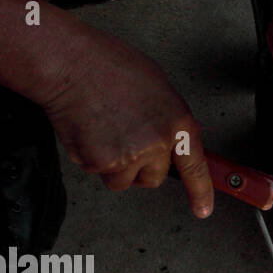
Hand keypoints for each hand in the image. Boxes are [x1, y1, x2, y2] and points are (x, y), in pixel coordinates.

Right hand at [34, 24, 213, 214]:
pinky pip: (97, 171)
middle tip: (125, 138)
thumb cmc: (109, 64)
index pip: (194, 167)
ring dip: (114, 166)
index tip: (203, 209)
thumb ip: (169, 120)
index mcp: (176, 123)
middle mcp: (156, 143)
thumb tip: (173, 140)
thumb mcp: (158, 87)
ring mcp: (127, 156)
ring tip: (104, 130)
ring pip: (123, 180)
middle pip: (153, 178)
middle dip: (140, 167)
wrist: (69, 62)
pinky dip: (90, 156)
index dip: (200, 192)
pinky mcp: (98, 162)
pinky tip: (88, 129)